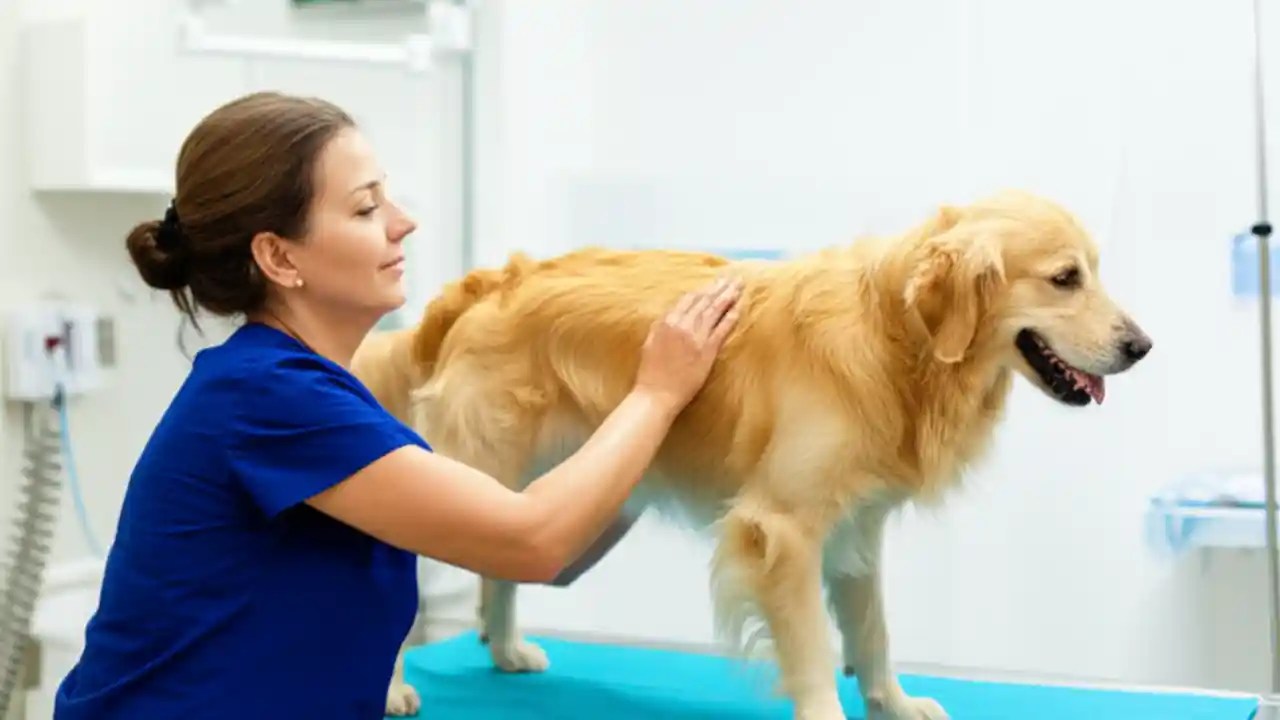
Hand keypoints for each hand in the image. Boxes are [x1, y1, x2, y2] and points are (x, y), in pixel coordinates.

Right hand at [634, 276, 743, 412]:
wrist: (656, 394)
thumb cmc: (650, 373)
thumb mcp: (649, 343)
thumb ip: (660, 326)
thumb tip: (669, 316)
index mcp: (667, 322)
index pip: (688, 299)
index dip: (702, 289)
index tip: (712, 283)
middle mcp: (682, 325)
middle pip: (704, 301)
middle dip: (719, 287)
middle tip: (732, 277)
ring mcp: (696, 337)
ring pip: (714, 310)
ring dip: (727, 296)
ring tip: (738, 286)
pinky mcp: (707, 351)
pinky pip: (722, 329)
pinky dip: (731, 316)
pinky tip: (738, 307)